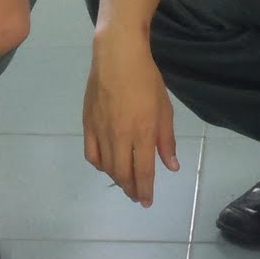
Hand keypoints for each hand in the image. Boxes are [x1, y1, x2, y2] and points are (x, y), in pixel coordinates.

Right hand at [82, 31, 179, 206]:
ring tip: (125, 183)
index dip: (146, 190)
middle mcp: (121, 136)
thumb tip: (171, 166)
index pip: (144, 172)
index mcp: (143, 133)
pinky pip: (92, 154)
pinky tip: (106, 165)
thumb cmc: (147, 79)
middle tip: (137, 196)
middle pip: (124, 174)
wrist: (117, 56)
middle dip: (132, 189)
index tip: (147, 202)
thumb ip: (166, 140)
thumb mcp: (164, 108)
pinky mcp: (88, 124)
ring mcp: (102, 131)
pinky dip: (99, 164)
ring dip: (117, 179)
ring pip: (108, 167)